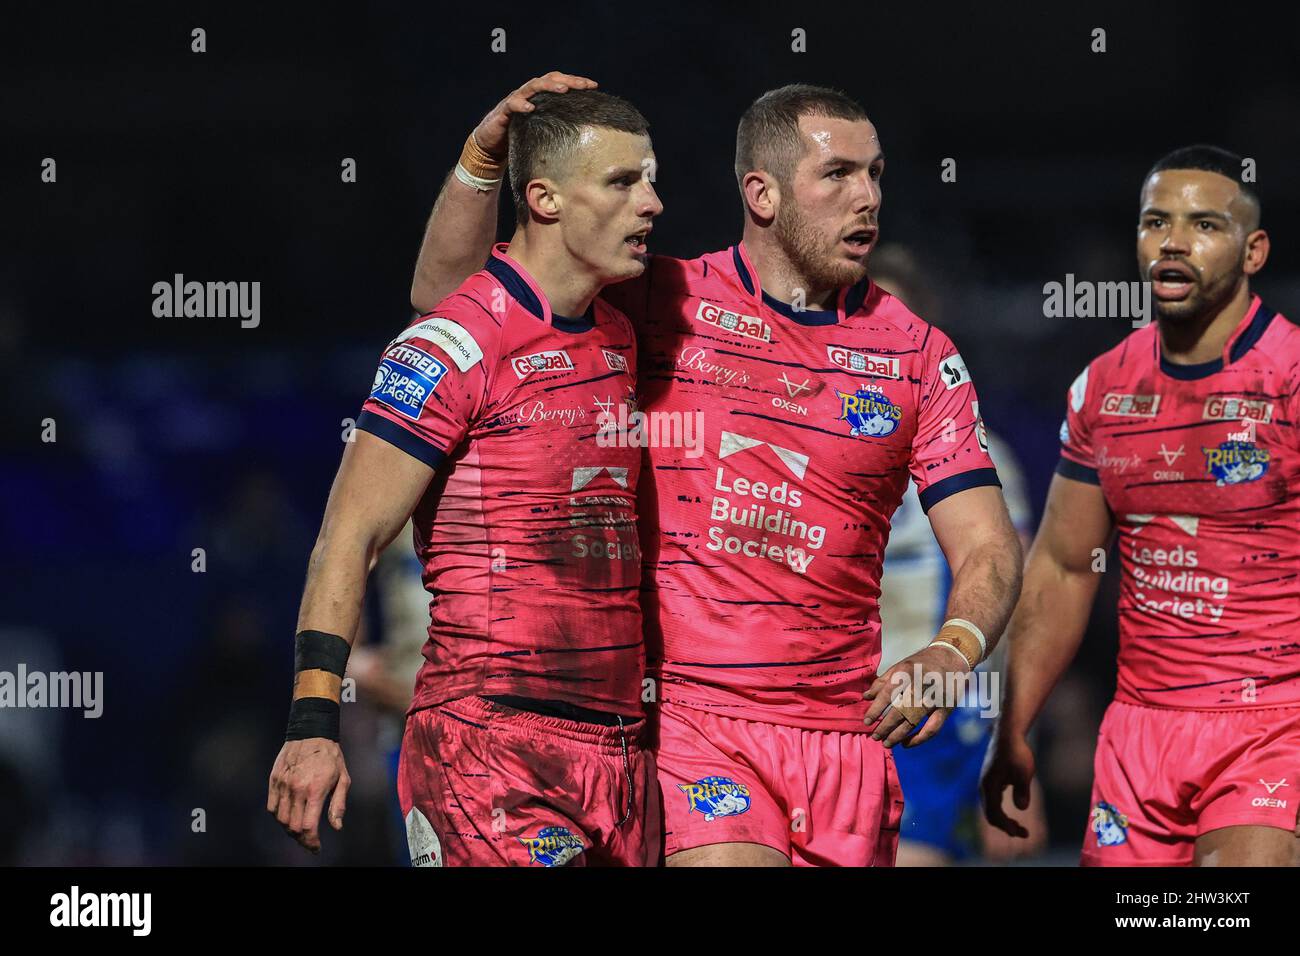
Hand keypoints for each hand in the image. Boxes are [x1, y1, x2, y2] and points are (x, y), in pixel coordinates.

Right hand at [267, 738, 350, 853]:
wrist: (311, 732)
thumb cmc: (331, 757)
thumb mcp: (343, 779)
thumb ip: (339, 804)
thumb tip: (337, 827)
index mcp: (315, 790)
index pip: (308, 827)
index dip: (311, 842)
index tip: (316, 848)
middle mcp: (297, 789)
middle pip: (293, 827)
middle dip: (301, 839)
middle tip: (309, 841)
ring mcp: (283, 785)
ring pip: (280, 819)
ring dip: (290, 829)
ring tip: (299, 829)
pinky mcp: (274, 780)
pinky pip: (271, 808)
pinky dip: (278, 817)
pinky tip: (288, 816)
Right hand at [472, 71, 598, 159]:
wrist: (491, 146)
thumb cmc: (519, 136)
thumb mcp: (542, 129)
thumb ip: (557, 125)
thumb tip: (583, 135)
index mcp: (540, 96)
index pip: (561, 82)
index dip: (577, 82)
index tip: (594, 86)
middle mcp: (529, 93)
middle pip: (550, 79)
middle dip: (568, 81)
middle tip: (584, 85)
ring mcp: (516, 100)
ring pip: (533, 86)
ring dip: (548, 86)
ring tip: (563, 90)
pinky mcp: (504, 111)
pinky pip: (512, 104)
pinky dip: (521, 104)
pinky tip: (530, 108)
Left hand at [864, 644, 967, 747]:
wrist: (952, 657)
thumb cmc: (921, 663)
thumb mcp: (900, 666)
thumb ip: (882, 682)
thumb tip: (866, 697)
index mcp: (906, 673)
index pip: (887, 694)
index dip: (875, 710)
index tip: (866, 721)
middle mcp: (920, 685)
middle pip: (899, 711)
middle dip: (885, 727)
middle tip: (874, 736)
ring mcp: (934, 698)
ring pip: (914, 722)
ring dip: (898, 735)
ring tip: (886, 743)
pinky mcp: (946, 709)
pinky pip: (932, 729)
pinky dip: (918, 739)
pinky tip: (905, 744)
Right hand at [979, 730, 1035, 838]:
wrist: (1008, 732)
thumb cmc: (1016, 752)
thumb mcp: (1023, 771)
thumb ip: (1022, 790)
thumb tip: (1021, 808)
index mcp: (988, 786)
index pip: (994, 814)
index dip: (1007, 826)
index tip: (1022, 833)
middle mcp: (984, 786)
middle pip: (990, 814)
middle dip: (1006, 826)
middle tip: (1024, 834)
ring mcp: (987, 782)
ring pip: (991, 807)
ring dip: (1004, 820)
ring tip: (1020, 828)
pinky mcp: (992, 779)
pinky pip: (993, 800)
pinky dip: (1002, 810)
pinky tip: (1014, 810)